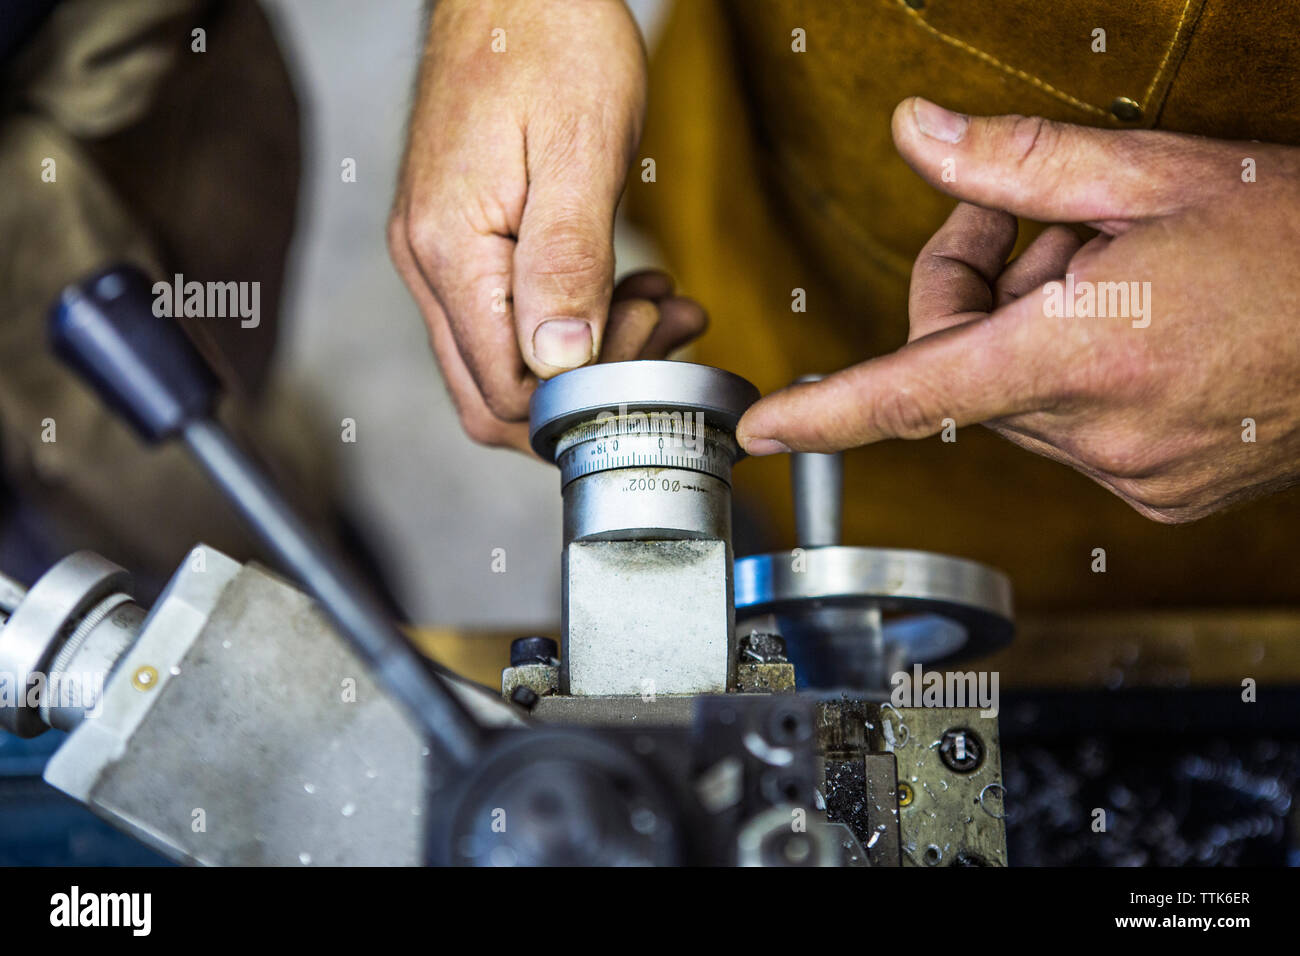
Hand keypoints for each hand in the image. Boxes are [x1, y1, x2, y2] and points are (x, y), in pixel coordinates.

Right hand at [388, 0, 705, 450]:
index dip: (583, 397)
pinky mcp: (462, 243)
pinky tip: (631, 290)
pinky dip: (575, 324)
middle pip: (492, 398)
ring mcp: (439, 256)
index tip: (648, 341)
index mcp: (450, 249)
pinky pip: (511, 319)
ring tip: (660, 302)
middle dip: (589, 388)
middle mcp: (428, 264)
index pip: (503, 392)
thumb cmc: (552, 41)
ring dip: (591, 356)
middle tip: (659, 327)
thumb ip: (567, 262)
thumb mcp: (581, 149)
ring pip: (505, 364)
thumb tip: (559, 361)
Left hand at [737, 97, 1299, 522]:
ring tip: (1109, 270)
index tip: (765, 428)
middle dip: (969, 291)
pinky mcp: (1158, 493)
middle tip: (1028, 222)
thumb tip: (918, 131)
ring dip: (1026, 332)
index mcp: (1085, 354)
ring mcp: (1131, 474)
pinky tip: (1135, 329)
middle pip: (960, 371)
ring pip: (1012, 401)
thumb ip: (1019, 163)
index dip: (827, 413)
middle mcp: (1101, 433)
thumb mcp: (1158, 173)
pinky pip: (1068, 432)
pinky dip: (1070, 379)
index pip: (915, 392)